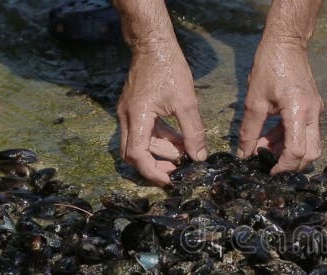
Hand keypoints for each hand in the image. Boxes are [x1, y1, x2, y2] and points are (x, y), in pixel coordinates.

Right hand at [117, 41, 206, 185]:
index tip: (170, 180)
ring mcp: (128, 112)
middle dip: (155, 164)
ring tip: (185, 152)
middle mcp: (127, 117)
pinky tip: (179, 139)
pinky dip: (160, 139)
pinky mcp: (134, 108)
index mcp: (137, 116)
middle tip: (178, 168)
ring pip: (140, 143)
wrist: (153, 43)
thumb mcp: (186, 101)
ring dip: (160, 151)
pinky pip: (143, 132)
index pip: (138, 155)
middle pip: (134, 154)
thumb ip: (193, 132)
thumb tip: (199, 157)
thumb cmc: (168, 67)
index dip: (153, 172)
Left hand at [237, 39, 323, 173]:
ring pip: (308, 144)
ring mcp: (315, 112)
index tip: (268, 172)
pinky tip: (268, 138)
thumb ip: (249, 130)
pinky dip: (288, 139)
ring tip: (262, 149)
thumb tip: (243, 154)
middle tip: (269, 166)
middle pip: (310, 153)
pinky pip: (304, 132)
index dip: (282, 166)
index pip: (296, 152)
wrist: (286, 43)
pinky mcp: (312, 108)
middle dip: (291, 164)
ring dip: (287, 151)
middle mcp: (313, 115)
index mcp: (299, 112)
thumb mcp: (254, 101)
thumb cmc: (269, 66)